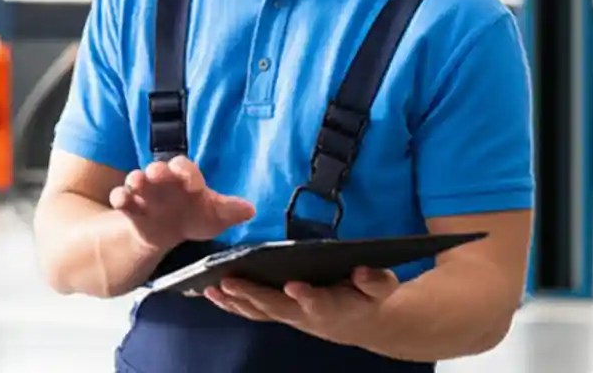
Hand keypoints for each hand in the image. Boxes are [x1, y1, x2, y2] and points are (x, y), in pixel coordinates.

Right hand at [109, 156, 254, 252]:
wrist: (168, 231)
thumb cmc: (194, 216)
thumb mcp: (214, 216)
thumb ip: (230, 211)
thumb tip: (251, 210)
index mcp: (185, 179)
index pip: (185, 168)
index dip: (187, 172)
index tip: (192, 183)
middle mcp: (163, 181)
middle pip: (158, 169)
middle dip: (157, 170)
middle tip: (156, 173)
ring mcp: (144, 192)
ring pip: (137, 180)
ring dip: (135, 180)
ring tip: (136, 183)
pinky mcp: (130, 207)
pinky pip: (121, 198)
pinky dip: (120, 197)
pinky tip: (121, 200)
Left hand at [204, 266, 399, 347]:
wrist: (357, 322)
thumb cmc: (366, 298)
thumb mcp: (380, 287)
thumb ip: (375, 280)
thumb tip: (363, 270)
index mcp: (334, 306)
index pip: (319, 302)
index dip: (308, 296)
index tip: (294, 286)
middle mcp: (306, 314)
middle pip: (278, 308)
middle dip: (254, 295)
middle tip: (231, 281)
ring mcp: (288, 316)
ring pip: (258, 311)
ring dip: (234, 301)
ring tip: (211, 287)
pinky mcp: (276, 313)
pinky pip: (251, 311)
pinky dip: (231, 304)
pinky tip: (212, 292)